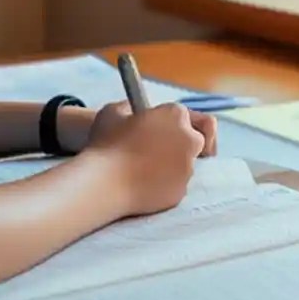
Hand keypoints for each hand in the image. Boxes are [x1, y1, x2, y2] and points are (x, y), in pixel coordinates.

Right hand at [85, 103, 203, 214]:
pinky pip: (176, 185)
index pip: (184, 115)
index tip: (157, 127)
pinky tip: (142, 185)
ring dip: (171, 165)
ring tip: (142, 170)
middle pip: (195, 139)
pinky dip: (164, 185)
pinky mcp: (181, 191)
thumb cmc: (106, 144)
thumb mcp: (113, 112)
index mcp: (175, 115)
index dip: (169, 121)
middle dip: (180, 143)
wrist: (103, 183)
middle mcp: (189, 140)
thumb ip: (129, 108)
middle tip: (157, 149)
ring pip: (185, 164)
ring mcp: (188, 168)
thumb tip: (133, 112)